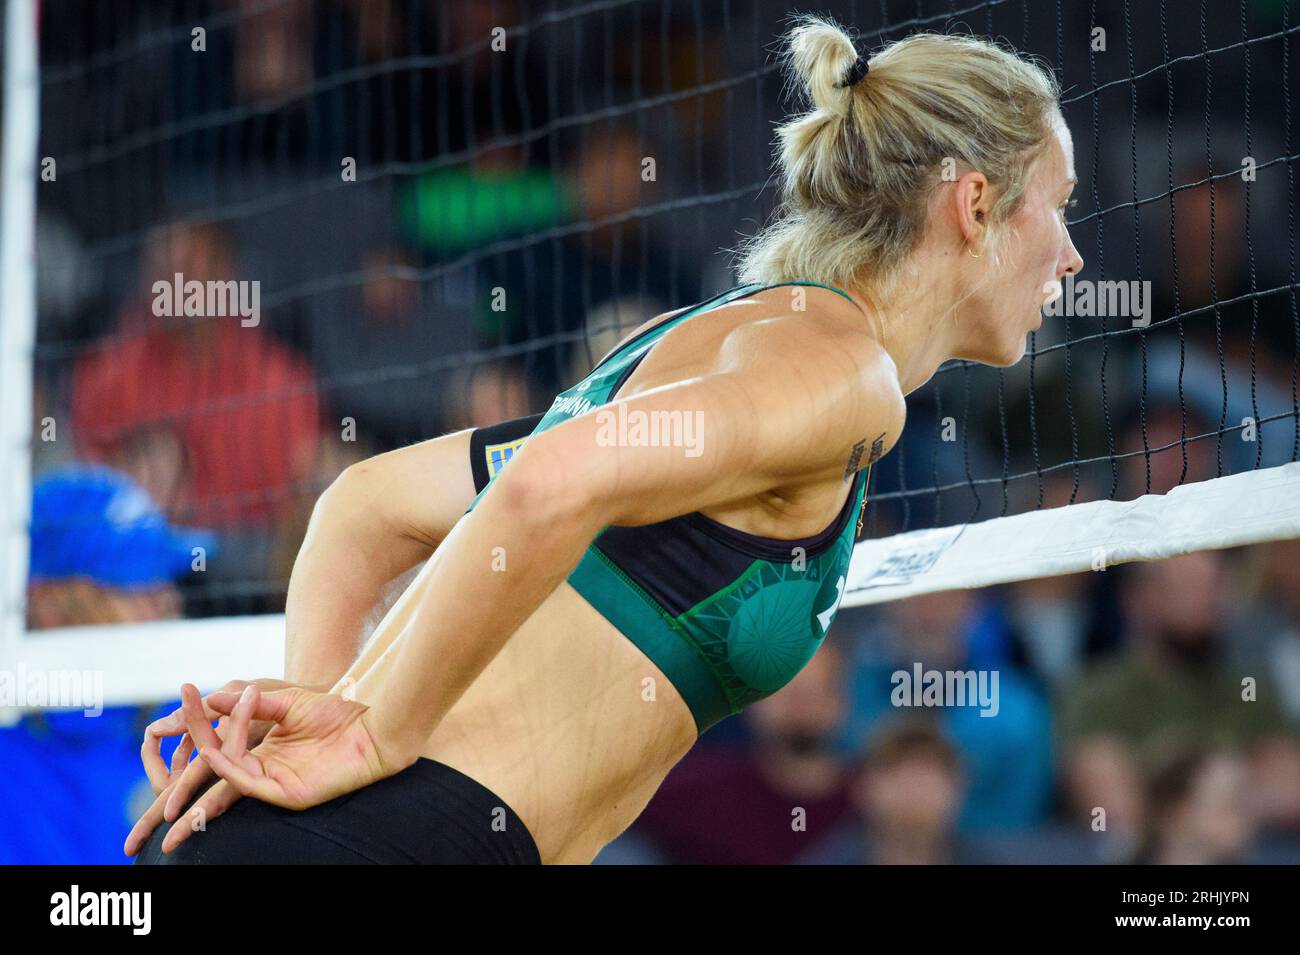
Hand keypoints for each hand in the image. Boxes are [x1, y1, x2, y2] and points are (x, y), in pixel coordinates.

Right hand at [131, 682, 408, 855]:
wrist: (373, 727)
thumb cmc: (336, 714)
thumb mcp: (285, 700)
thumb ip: (247, 701)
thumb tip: (209, 696)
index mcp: (258, 751)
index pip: (214, 744)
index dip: (195, 723)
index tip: (175, 700)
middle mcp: (259, 770)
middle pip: (208, 772)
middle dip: (175, 774)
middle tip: (155, 733)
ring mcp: (270, 783)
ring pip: (222, 778)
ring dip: (198, 759)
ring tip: (176, 733)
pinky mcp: (284, 793)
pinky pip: (246, 782)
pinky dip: (227, 767)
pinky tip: (210, 752)